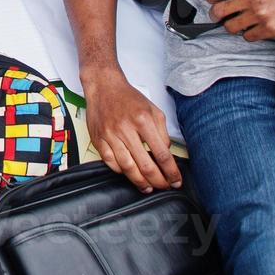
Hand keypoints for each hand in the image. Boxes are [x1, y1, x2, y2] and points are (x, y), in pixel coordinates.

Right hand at [83, 68, 180, 192]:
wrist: (104, 87)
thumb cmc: (128, 98)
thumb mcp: (153, 110)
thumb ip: (162, 132)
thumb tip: (165, 154)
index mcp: (143, 120)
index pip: (161, 154)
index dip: (171, 171)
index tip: (176, 180)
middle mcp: (125, 129)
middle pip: (145, 165)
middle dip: (158, 181)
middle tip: (164, 186)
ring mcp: (110, 135)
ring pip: (127, 168)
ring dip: (140, 182)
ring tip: (148, 187)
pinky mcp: (98, 139)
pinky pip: (110, 162)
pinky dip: (121, 172)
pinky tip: (129, 174)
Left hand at [208, 0, 274, 41]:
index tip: (213, 1)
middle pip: (218, 11)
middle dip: (216, 16)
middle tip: (219, 17)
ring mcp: (260, 14)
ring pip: (231, 27)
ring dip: (233, 27)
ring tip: (239, 24)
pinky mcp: (270, 28)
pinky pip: (248, 37)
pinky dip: (249, 35)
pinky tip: (255, 30)